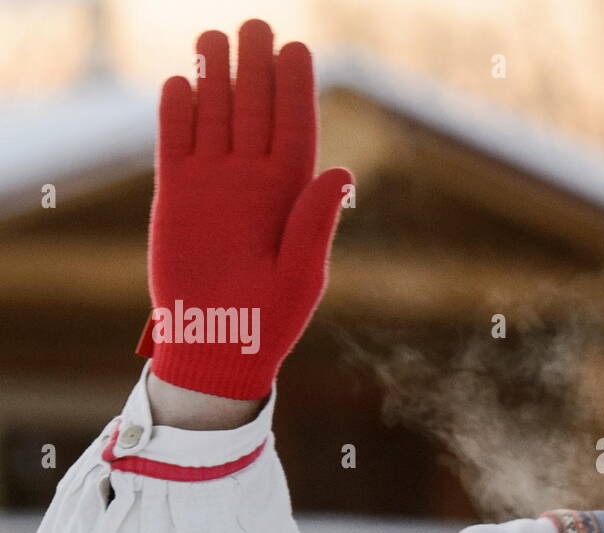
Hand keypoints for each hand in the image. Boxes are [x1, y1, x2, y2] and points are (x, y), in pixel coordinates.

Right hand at [135, 19, 351, 400]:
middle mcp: (254, 181)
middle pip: (255, 111)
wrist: (219, 344)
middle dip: (256, 69)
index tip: (297, 52)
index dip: (295, 91)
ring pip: (215, 118)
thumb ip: (313, 223)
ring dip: (216, 79)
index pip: (294, 130)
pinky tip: (182, 84)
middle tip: (256, 26)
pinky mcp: (176, 195)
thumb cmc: (272, 319)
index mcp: (292, 195)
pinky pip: (177, 144)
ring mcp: (213, 184)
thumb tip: (342, 174)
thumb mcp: (302, 274)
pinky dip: (177, 115)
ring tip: (214, 38)